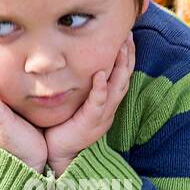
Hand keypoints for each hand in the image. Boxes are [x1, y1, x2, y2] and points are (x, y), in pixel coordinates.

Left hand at [45, 34, 134, 175]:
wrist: (60, 155)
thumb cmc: (65, 127)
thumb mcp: (78, 103)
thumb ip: (83, 87)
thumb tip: (78, 65)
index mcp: (107, 103)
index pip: (122, 75)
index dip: (127, 56)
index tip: (127, 36)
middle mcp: (109, 107)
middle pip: (125, 78)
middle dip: (128, 55)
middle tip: (129, 34)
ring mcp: (102, 115)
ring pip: (117, 88)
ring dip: (120, 66)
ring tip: (122, 46)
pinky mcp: (90, 122)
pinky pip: (98, 103)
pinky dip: (101, 88)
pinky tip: (100, 74)